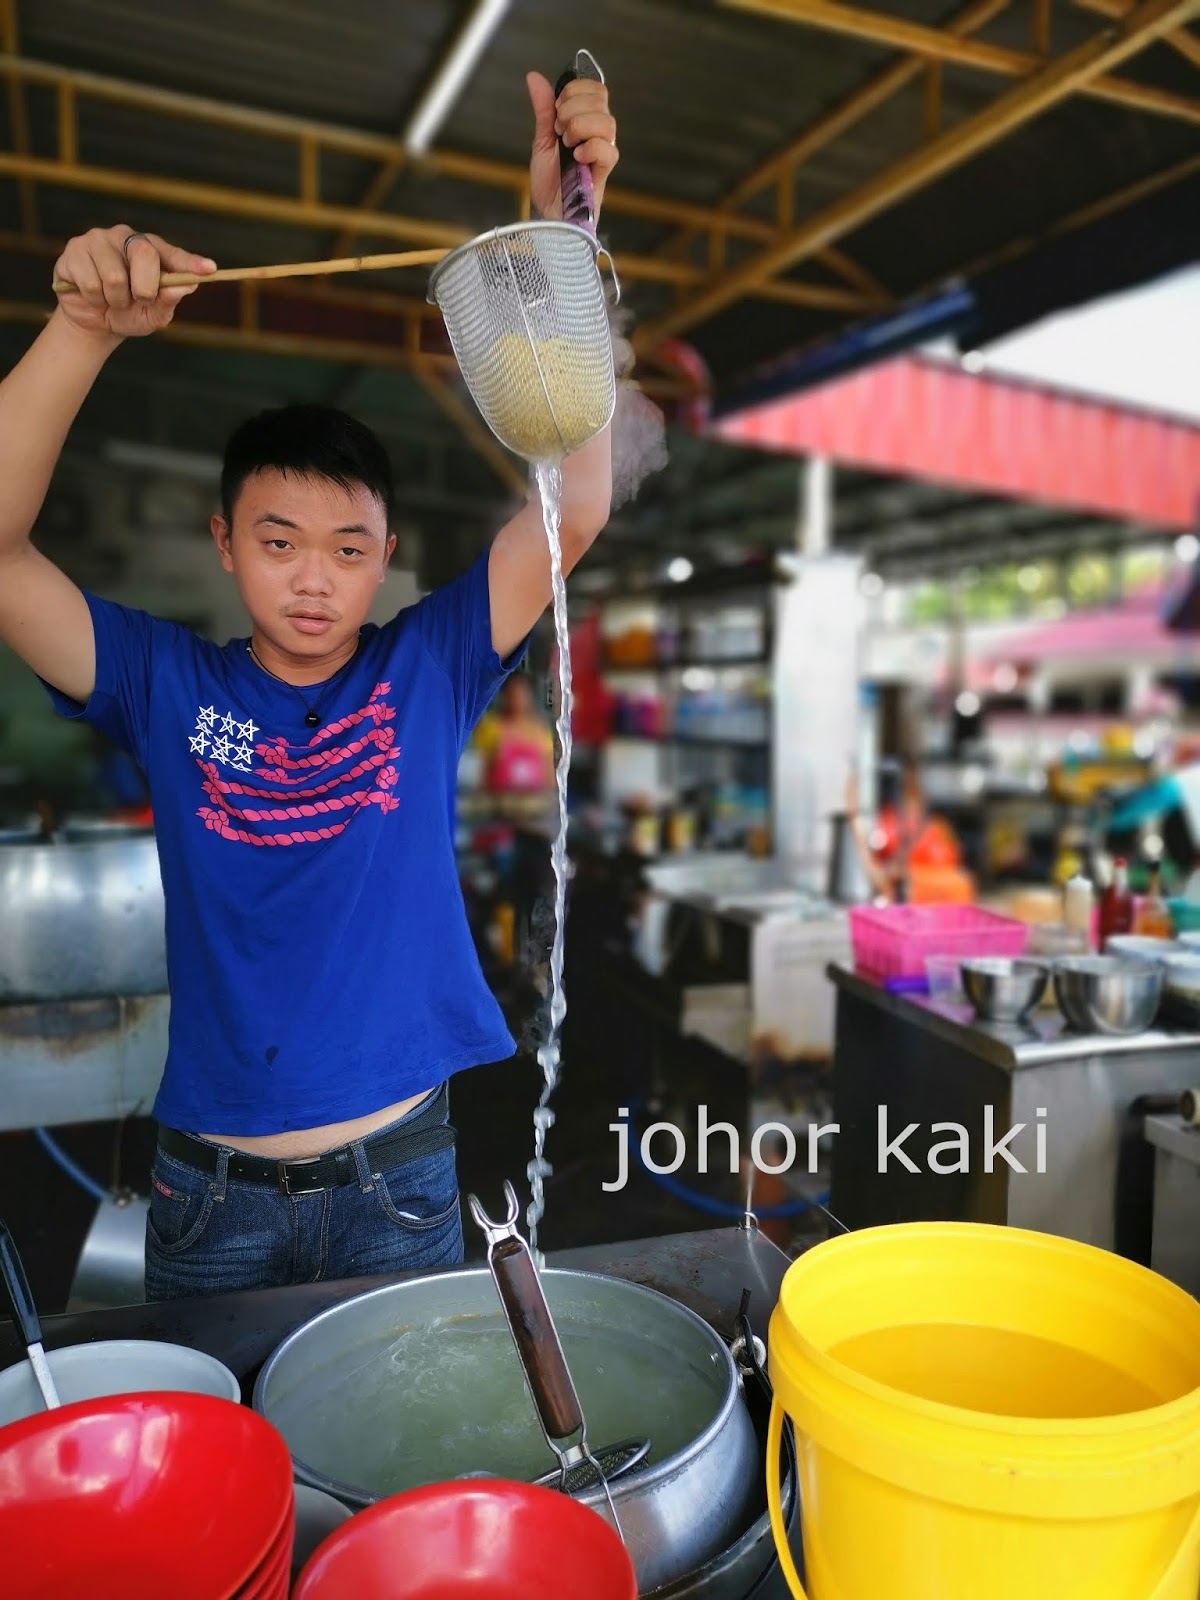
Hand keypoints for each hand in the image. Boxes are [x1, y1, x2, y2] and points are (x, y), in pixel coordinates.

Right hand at [52, 225, 216, 340]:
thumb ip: (169, 300)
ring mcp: (97, 239)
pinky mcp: (74, 251)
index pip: (172, 253)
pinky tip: (91, 295)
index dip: (190, 262)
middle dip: (144, 288)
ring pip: (114, 275)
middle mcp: (125, 237)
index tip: (210, 270)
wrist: (94, 324)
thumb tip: (186, 286)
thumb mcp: (154, 314)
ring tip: (111, 299)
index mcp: (150, 249)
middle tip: (137, 299)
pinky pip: (89, 281)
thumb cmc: (129, 314)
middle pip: (143, 253)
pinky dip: (94, 298)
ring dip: (115, 299)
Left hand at [526, 71, 617, 222]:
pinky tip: (576, 157)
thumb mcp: (542, 140)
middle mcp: (599, 133)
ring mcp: (604, 151)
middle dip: (571, 107)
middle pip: (600, 98)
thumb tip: (534, 78)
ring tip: (567, 144)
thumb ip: (543, 110)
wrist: (549, 212)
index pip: (595, 89)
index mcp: (587, 121)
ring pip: (606, 121)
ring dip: (579, 127)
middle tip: (559, 130)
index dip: (574, 91)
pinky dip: (589, 148)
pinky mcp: (605, 172)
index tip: (556, 110)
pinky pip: (608, 150)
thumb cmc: (550, 182)